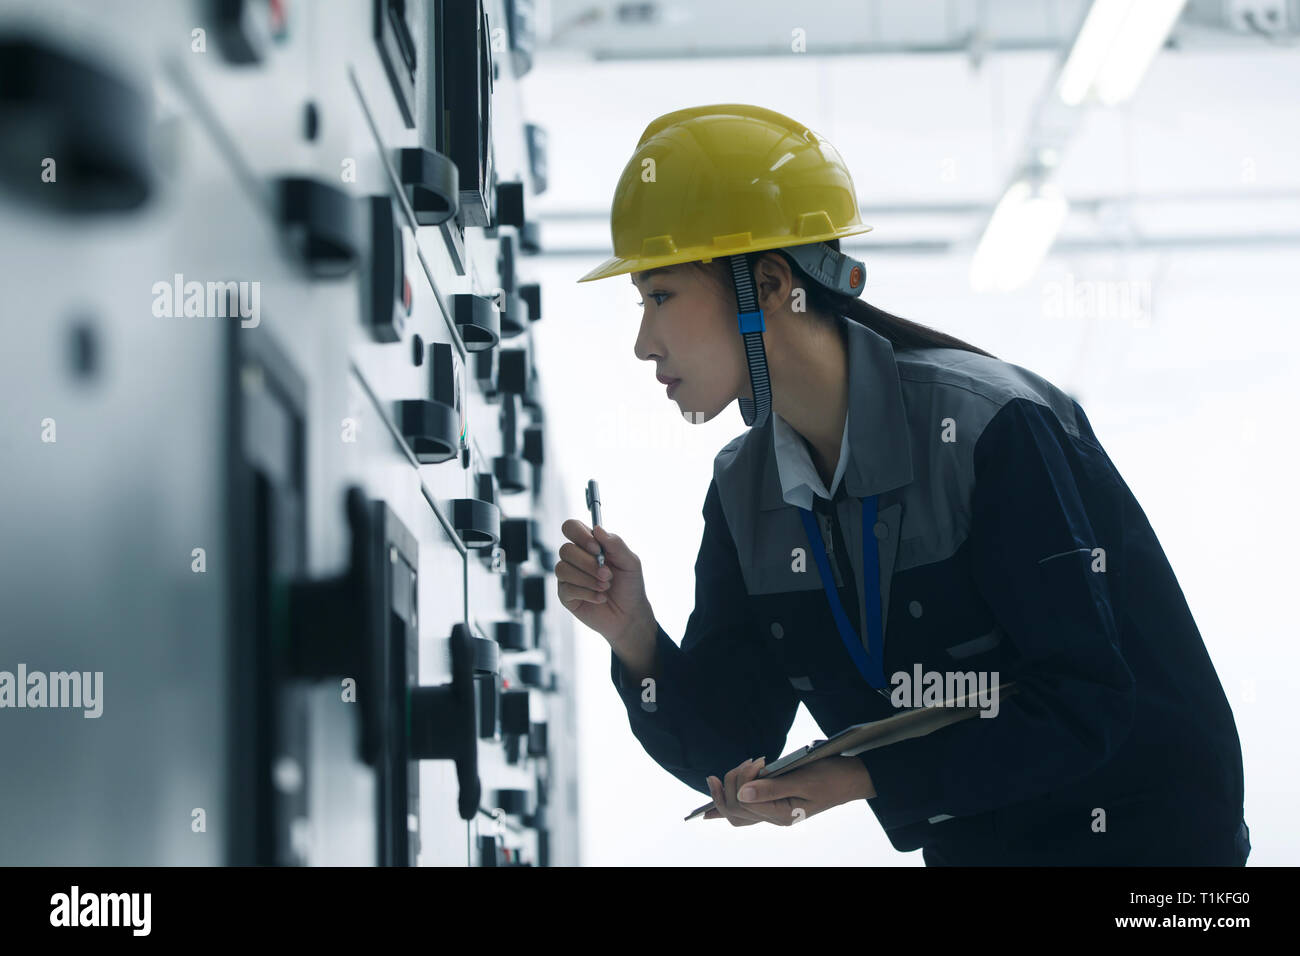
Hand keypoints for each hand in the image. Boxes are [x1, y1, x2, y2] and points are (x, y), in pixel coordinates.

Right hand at [555, 519, 653, 646]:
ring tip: (605, 587)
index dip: (580, 535)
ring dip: (588, 579)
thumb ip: (616, 544)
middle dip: (588, 564)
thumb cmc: (629, 586)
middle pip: (566, 549)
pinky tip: (600, 598)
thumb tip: (597, 529)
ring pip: (562, 569)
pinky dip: (587, 593)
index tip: (597, 549)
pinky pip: (566, 588)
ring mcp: (568, 577)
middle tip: (607, 575)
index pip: (571, 528)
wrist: (629, 615)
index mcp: (589, 545)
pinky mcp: (566, 595)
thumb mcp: (630, 562)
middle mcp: (575, 558)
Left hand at [703, 756, 874, 826]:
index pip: (742, 804)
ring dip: (732, 785)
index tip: (755, 762)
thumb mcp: (802, 780)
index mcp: (781, 815)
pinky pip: (747, 805)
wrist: (852, 778)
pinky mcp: (776, 802)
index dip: (740, 781)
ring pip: (737, 809)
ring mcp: (774, 811)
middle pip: (734, 809)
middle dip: (730, 783)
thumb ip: (771, 788)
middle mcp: (774, 817)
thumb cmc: (831, 777)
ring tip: (748, 764)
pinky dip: (734, 793)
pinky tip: (724, 785)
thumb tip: (742, 795)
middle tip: (750, 762)